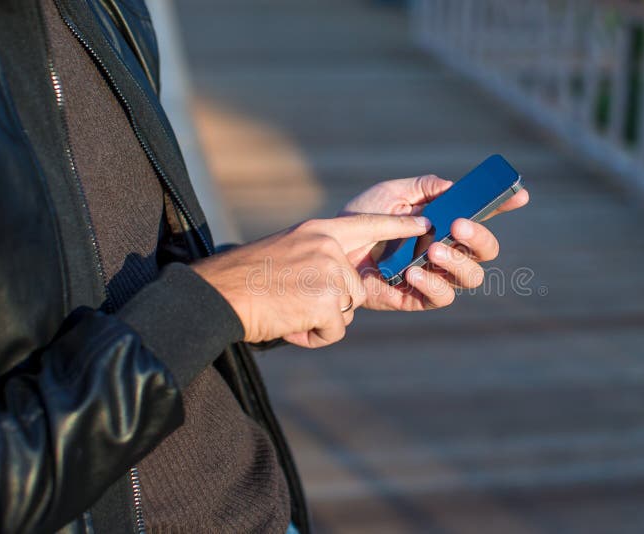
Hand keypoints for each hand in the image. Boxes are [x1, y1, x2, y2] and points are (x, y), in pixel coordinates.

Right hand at [192, 214, 430, 347]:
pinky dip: (313, 336)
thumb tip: (340, 284)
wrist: (217, 295)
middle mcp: (328, 247)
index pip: (367, 224)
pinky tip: (289, 323)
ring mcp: (330, 273)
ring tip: (287, 310)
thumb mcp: (286, 252)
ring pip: (345, 310)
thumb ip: (316, 257)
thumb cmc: (244, 280)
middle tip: (292, 300)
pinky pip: (334, 330)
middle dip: (330, 303)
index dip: (398, 227)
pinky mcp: (328, 301)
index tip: (426, 224)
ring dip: (319, 320)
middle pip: (354, 286)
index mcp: (318, 231)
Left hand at [341, 174, 528, 310]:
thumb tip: (453, 187)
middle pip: (485, 250)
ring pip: (471, 277)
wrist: (331, 249)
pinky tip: (413, 272)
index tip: (519, 194)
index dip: (504, 205)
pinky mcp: (417, 298)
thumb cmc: (362, 219)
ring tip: (434, 250)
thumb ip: (424, 187)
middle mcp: (448, 250)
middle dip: (480, 237)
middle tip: (458, 225)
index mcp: (446, 222)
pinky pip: (441, 297)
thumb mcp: (392, 193)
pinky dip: (432, 284)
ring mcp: (435, 275)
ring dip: (458, 262)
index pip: (483, 215)